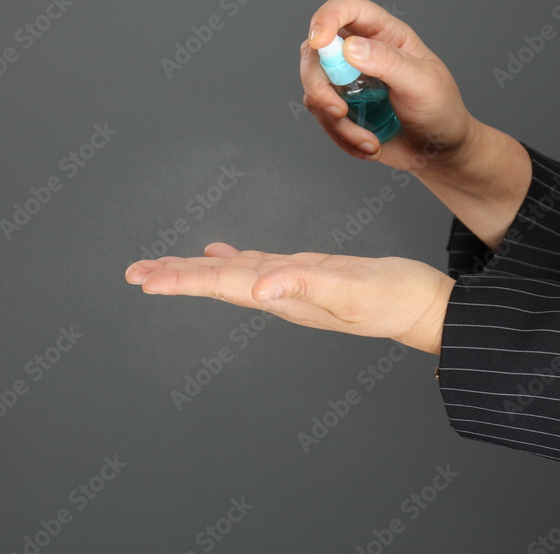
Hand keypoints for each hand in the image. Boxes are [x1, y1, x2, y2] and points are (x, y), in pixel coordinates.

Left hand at [124, 242, 453, 354]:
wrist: (424, 306)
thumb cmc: (394, 299)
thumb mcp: (352, 292)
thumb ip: (305, 288)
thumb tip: (258, 290)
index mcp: (283, 296)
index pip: (222, 285)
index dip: (182, 282)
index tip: (144, 281)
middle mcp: (280, 293)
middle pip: (218, 282)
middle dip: (175, 277)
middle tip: (135, 274)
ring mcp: (292, 285)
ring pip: (233, 273)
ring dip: (197, 270)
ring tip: (164, 266)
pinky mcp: (306, 273)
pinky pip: (258, 264)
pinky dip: (234, 258)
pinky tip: (223, 254)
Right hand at [301, 0, 477, 170]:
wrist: (439, 152)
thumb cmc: (439, 110)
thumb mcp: (423, 84)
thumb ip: (388, 62)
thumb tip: (350, 48)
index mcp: (384, 34)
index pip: (347, 8)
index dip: (326, 18)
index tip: (319, 43)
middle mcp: (360, 53)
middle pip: (315, 52)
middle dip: (319, 86)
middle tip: (339, 112)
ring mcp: (347, 82)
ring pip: (314, 90)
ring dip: (337, 124)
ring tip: (369, 140)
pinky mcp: (340, 108)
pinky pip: (322, 119)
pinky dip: (342, 138)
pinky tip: (370, 146)